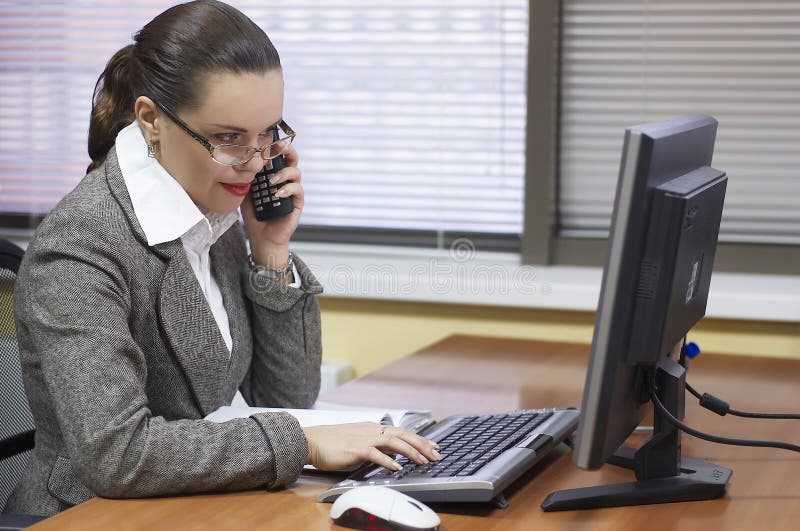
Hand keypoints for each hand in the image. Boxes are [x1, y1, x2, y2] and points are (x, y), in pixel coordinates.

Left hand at [240, 144, 303, 267]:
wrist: (262, 235)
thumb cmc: (254, 213)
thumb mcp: (246, 191)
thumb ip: (247, 176)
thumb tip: (243, 160)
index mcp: (272, 174)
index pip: (276, 155)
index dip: (274, 146)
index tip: (267, 139)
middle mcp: (284, 179)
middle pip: (291, 158)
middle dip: (286, 150)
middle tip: (279, 148)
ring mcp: (292, 190)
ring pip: (296, 172)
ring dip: (284, 173)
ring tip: (271, 181)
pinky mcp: (297, 202)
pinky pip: (298, 190)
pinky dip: (288, 189)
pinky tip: (278, 193)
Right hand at [302, 422, 441, 471]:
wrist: (312, 440)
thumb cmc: (332, 442)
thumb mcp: (359, 440)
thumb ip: (376, 445)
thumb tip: (394, 453)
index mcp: (373, 428)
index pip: (402, 431)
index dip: (420, 439)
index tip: (433, 446)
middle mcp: (372, 430)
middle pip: (403, 435)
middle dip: (422, 444)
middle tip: (436, 454)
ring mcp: (365, 438)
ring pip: (394, 442)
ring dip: (411, 451)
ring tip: (423, 461)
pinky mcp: (356, 449)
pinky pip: (376, 454)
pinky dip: (389, 460)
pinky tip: (398, 467)